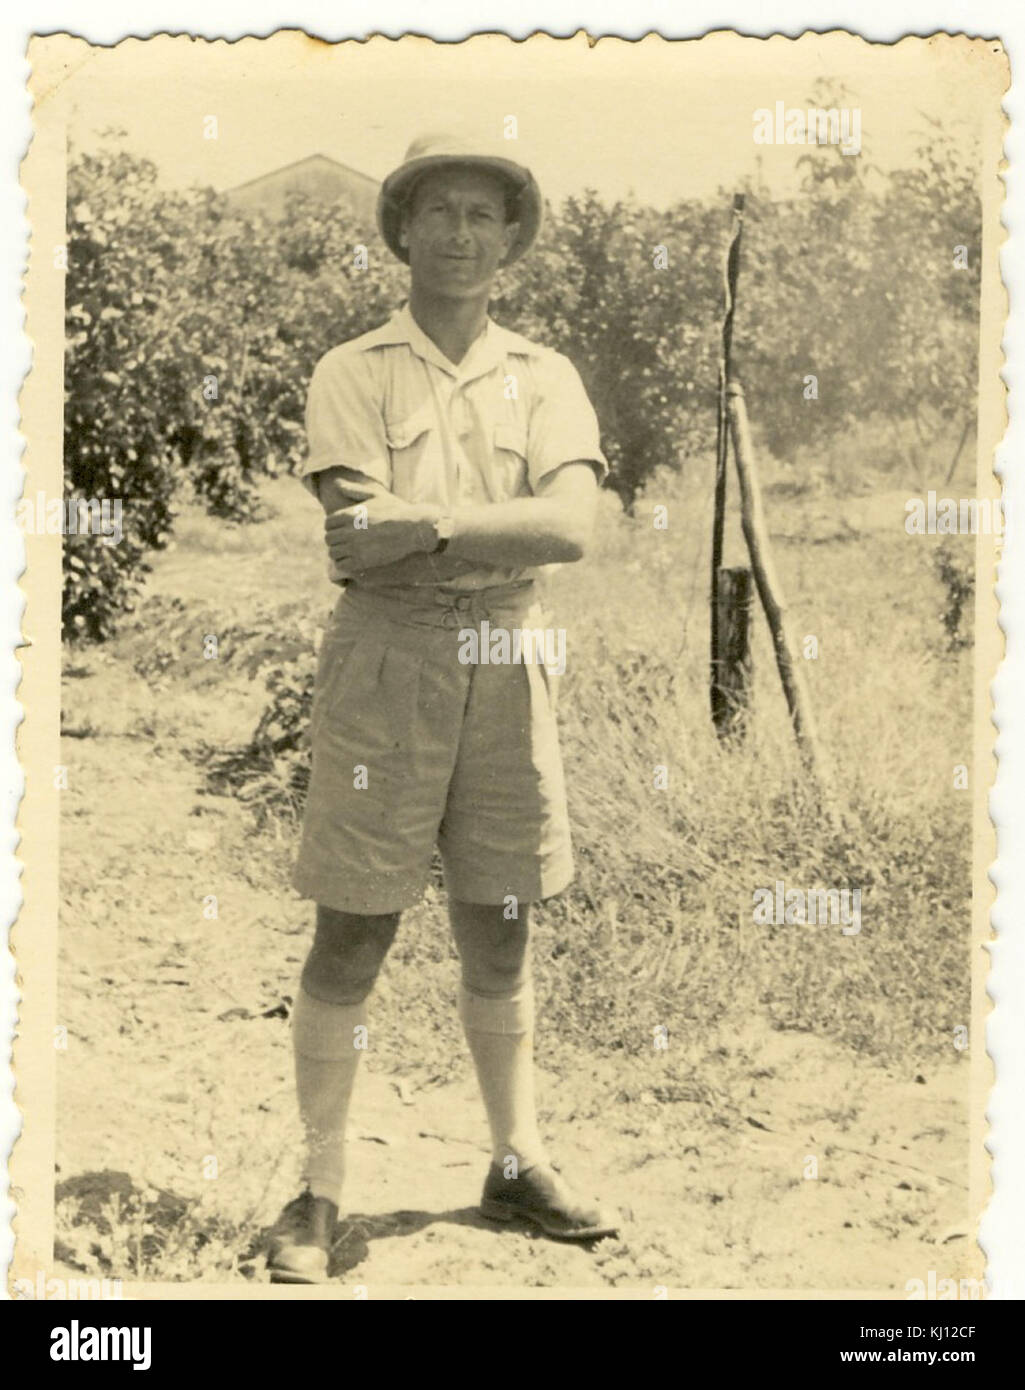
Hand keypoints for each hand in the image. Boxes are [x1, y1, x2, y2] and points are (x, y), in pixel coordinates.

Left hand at [324, 493, 439, 575]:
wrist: (413, 528)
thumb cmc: (396, 510)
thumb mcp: (375, 495)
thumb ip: (353, 490)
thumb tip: (336, 483)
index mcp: (349, 514)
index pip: (328, 524)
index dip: (334, 527)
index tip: (343, 530)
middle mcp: (348, 531)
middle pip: (329, 539)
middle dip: (336, 540)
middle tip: (347, 542)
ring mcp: (355, 547)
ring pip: (333, 553)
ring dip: (339, 553)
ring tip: (349, 552)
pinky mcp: (362, 561)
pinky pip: (342, 565)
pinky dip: (344, 564)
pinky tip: (353, 561)